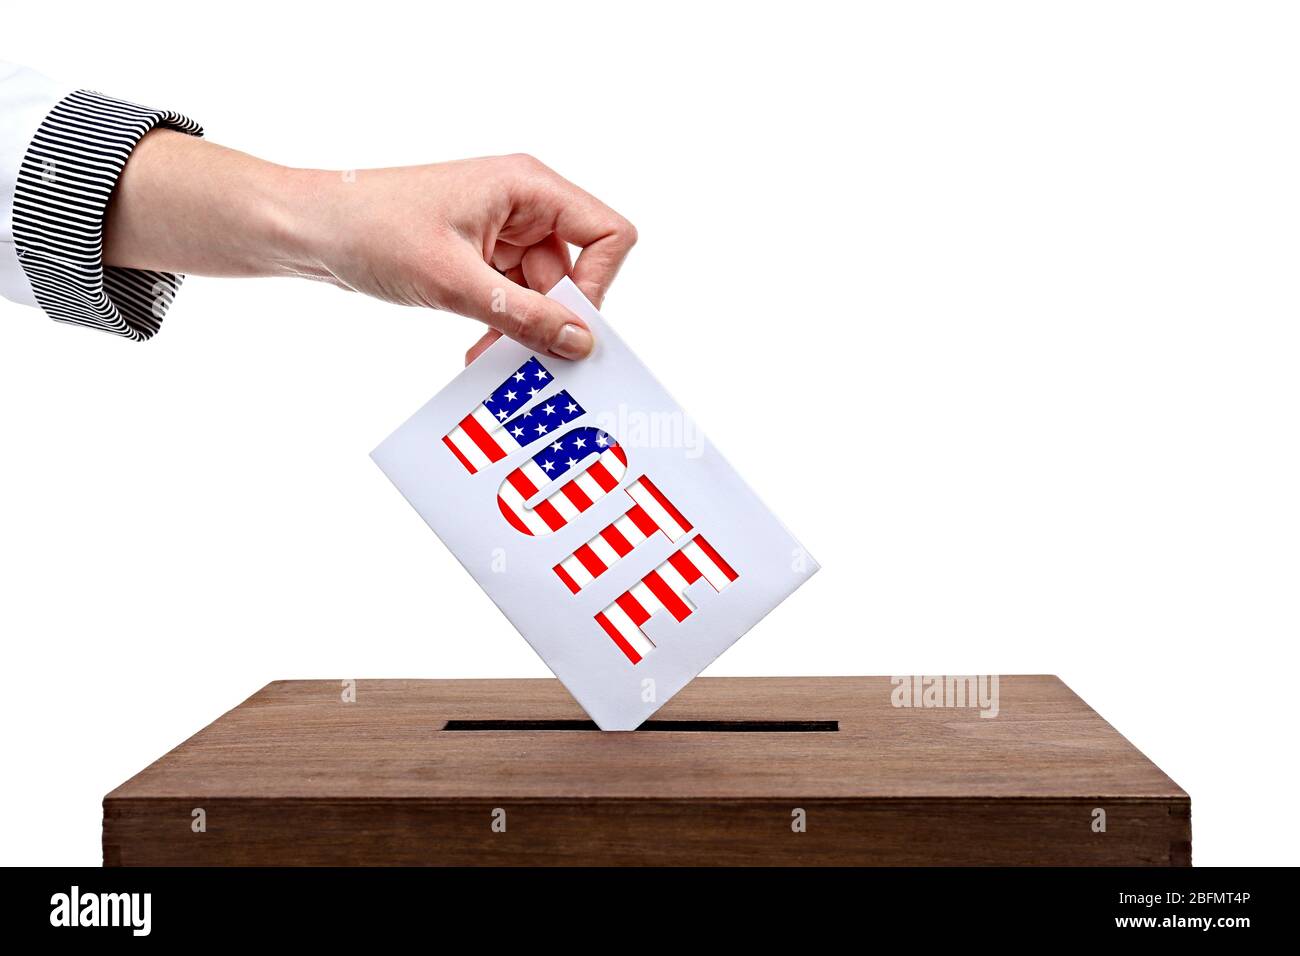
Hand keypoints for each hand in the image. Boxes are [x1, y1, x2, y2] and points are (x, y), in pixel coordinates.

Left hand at [104, 133, 636, 360]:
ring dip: (524, 328)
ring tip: (493, 357)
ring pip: (542, 290)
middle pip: (576, 270)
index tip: (568, 327)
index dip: (597, 285)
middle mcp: (523, 203)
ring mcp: (501, 229)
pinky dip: (502, 324)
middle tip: (536, 360)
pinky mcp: (478, 253)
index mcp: (528, 186)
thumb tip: (580, 343)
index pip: (606, 234)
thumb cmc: (371, 230)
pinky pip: (512, 295)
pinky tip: (478, 350)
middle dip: (555, 317)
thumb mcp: (456, 282)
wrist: (307, 230)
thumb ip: (525, 316)